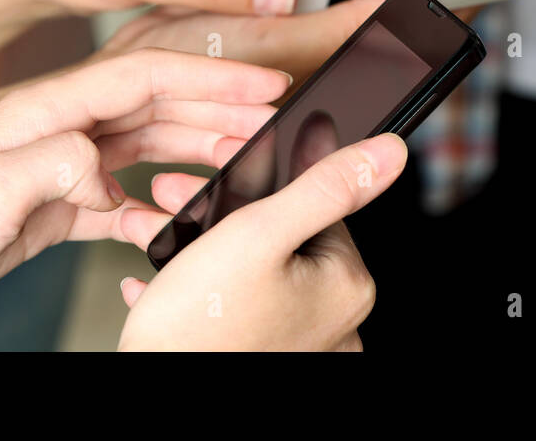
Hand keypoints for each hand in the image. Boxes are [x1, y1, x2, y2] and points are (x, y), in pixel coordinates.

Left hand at [0, 50, 289, 349]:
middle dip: (218, 107)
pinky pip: (119, 200)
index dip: (210, 74)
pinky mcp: (50, 210)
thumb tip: (110, 169)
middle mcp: (55, 131)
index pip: (143, 77)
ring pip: (145, 149)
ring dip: (195, 150)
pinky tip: (172, 218)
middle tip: (271, 118)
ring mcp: (55, 169)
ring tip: (240, 160)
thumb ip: (62, 161)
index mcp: (43, 110)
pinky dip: (152, 206)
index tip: (261, 82)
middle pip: (155, 106)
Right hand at [116, 133, 406, 349]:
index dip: (271, 174)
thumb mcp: (262, 232)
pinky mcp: (256, 356)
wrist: (148, 387)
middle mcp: (331, 325)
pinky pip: (232, 309)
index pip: (320, 206)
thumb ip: (326, 185)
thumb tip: (387, 151)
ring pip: (250, 270)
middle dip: (226, 208)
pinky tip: (167, 279)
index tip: (240, 149)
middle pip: (282, 236)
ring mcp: (293, 348)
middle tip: (179, 191)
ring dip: (202, 242)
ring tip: (161, 227)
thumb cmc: (199, 328)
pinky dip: (197, 287)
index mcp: (344, 288)